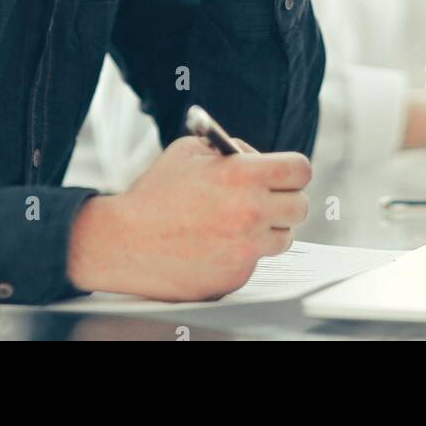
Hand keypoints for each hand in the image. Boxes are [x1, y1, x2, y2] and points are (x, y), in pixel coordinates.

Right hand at [66, 135, 311, 300]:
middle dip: (284, 198)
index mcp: (241, 175)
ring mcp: (246, 249)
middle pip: (300, 206)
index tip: (287, 173)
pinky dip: (243, 252)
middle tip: (266, 197)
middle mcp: (250, 212)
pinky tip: (216, 243)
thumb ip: (230, 149)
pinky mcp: (237, 275)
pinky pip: (257, 260)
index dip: (294, 169)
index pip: (301, 170)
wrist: (124, 242)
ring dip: (268, 228)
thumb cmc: (154, 194)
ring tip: (238, 221)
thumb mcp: (189, 151)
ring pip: (284, 236)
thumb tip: (258, 157)